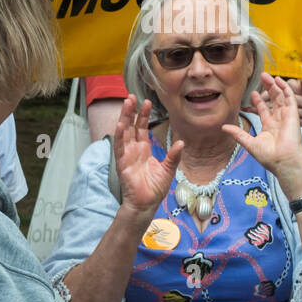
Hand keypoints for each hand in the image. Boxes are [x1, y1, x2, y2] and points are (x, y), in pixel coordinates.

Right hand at [114, 95, 182, 217]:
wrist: (146, 205)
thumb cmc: (154, 189)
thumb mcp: (168, 170)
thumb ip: (173, 156)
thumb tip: (181, 143)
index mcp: (143, 150)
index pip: (141, 128)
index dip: (143, 115)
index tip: (146, 102)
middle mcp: (133, 150)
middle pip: (131, 126)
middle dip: (131, 111)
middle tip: (131, 96)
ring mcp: (126, 156)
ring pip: (124, 133)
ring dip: (124, 118)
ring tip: (126, 103)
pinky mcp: (122, 164)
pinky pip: (119, 148)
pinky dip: (119, 136)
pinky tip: (120, 125)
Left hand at [223, 74, 301, 194]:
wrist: (283, 161)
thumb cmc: (269, 157)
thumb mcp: (249, 143)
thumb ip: (238, 134)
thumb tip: (223, 127)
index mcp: (269, 127)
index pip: (264, 110)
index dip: (259, 101)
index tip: (254, 93)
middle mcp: (278, 120)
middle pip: (273, 100)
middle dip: (268, 88)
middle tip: (261, 77)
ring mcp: (286, 116)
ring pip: (281, 96)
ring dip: (275, 85)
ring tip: (267, 75)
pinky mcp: (293, 114)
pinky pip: (290, 98)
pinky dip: (285, 88)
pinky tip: (279, 80)